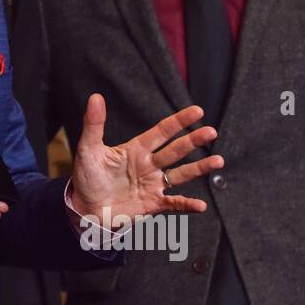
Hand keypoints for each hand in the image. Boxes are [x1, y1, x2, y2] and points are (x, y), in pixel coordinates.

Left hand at [68, 94, 218, 224]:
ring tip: (218, 161)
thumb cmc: (87, 177)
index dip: (179, 121)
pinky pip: (174, 203)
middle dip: (193, 141)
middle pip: (175, 151)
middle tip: (211, 132)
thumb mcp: (88, 149)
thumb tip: (95, 97)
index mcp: (137, 149)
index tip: (197, 111)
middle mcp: (149, 165)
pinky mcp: (153, 204)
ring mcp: (153, 184)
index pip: (162, 132)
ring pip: (181, 174)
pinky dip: (187, 205)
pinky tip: (201, 205)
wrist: (85, 208)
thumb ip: (94, 124)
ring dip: (199, 168)